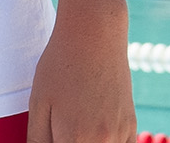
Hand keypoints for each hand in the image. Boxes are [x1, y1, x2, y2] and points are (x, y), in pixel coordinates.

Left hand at [26, 0, 134, 142]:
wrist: (94, 37)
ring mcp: (120, 135)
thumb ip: (38, 138)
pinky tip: (93, 128)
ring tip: (77, 120)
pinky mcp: (131, 126)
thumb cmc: (60, 66)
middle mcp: (101, 141)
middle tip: (60, 126)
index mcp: (73, 138)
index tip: (53, 135)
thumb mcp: (38, 102)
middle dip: (68, 142)